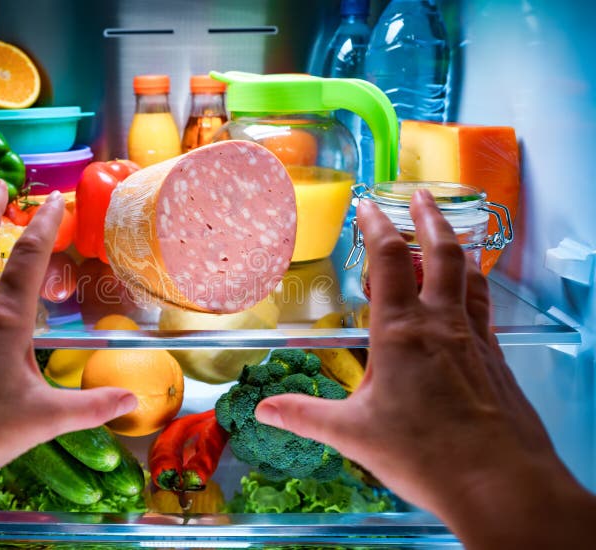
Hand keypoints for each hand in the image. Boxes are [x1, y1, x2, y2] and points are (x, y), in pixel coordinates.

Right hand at [256, 190, 595, 547]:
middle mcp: (442, 324)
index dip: (376, 226)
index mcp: (401, 332)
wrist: (500, 482)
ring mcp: (476, 340)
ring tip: (451, 236)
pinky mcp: (497, 361)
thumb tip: (263, 409)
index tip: (367, 205)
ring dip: (458, 249)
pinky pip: (484, 311)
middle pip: (441, 254)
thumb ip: (304, 416)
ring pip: (470, 278)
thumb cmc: (423, 454)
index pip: (389, 260)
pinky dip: (473, 292)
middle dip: (430, 218)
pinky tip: (467, 304)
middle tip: (422, 195)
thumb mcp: (352, 435)